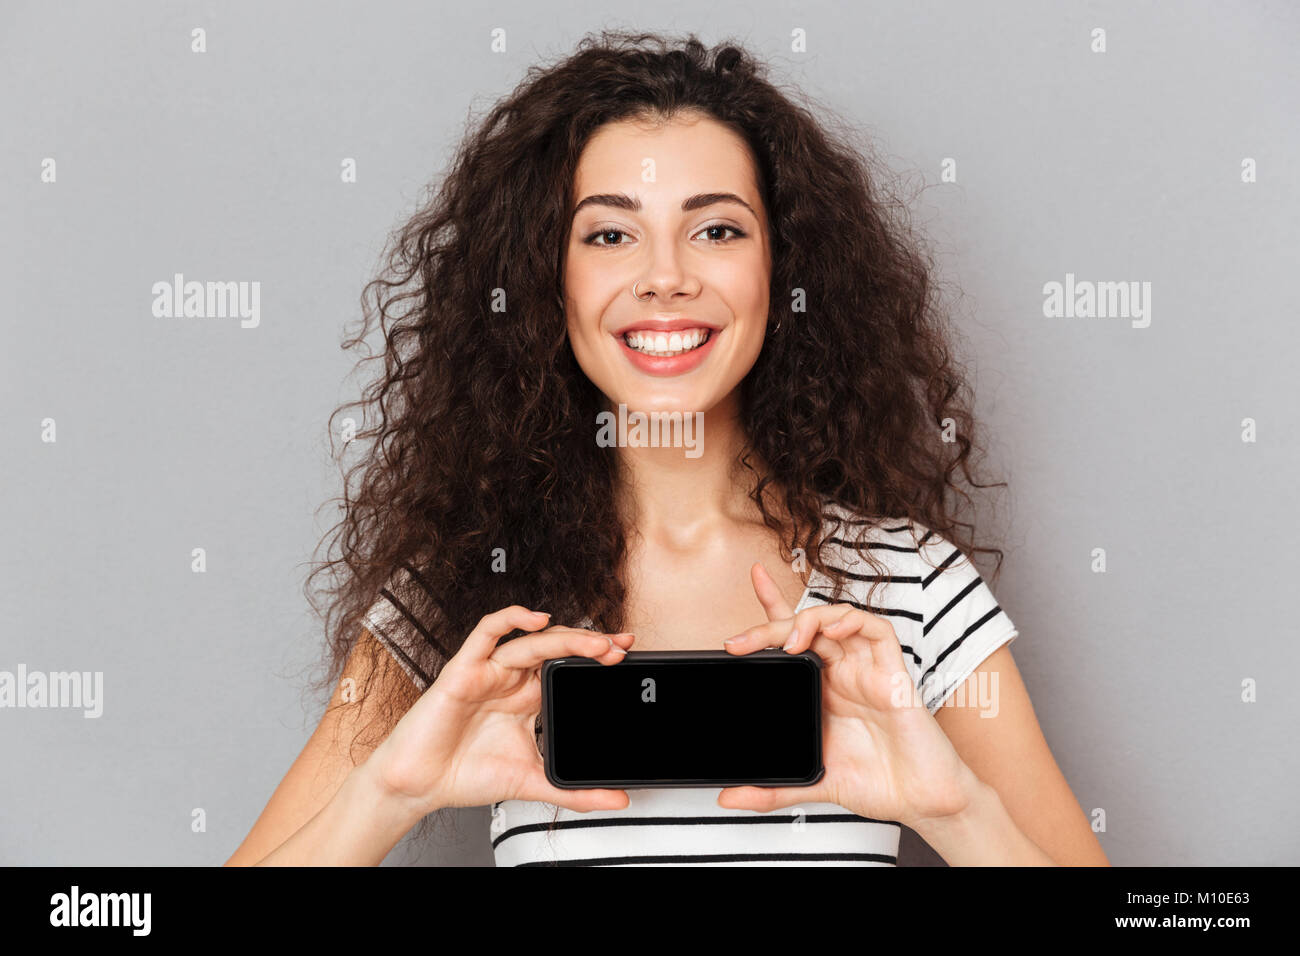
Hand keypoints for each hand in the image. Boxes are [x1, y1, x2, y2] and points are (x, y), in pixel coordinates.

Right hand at [369, 605, 635, 815]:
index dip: (596, 657)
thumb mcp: (533, 782)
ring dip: (567, 638)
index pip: (569, 667)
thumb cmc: (466, 775)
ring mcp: (489, 671)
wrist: (420, 786)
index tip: (627, 656)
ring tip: (596, 643)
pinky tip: (537, 619)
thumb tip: (618, 799)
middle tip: (621, 647)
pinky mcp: (463, 669)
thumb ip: (574, 792)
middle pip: (557, 648)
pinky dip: (511, 619)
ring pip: (532, 640)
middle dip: (591, 644)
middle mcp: (511, 679)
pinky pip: (486, 633)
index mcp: (528, 697)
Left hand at [718, 563, 980, 828]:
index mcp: (822, 688)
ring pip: (837, 620)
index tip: (752, 579)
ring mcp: (868, 670)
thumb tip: (728, 797)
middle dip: (771, 626)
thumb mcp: (812, 783)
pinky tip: (834, 631)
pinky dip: (854, 622)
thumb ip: (771, 789)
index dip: (773, 607)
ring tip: (789, 643)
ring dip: (810, 620)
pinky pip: (878, 631)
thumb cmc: (879, 783)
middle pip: (806, 627)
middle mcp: (843, 673)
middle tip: (741, 642)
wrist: (922, 802)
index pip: (794, 638)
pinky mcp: (893, 674)